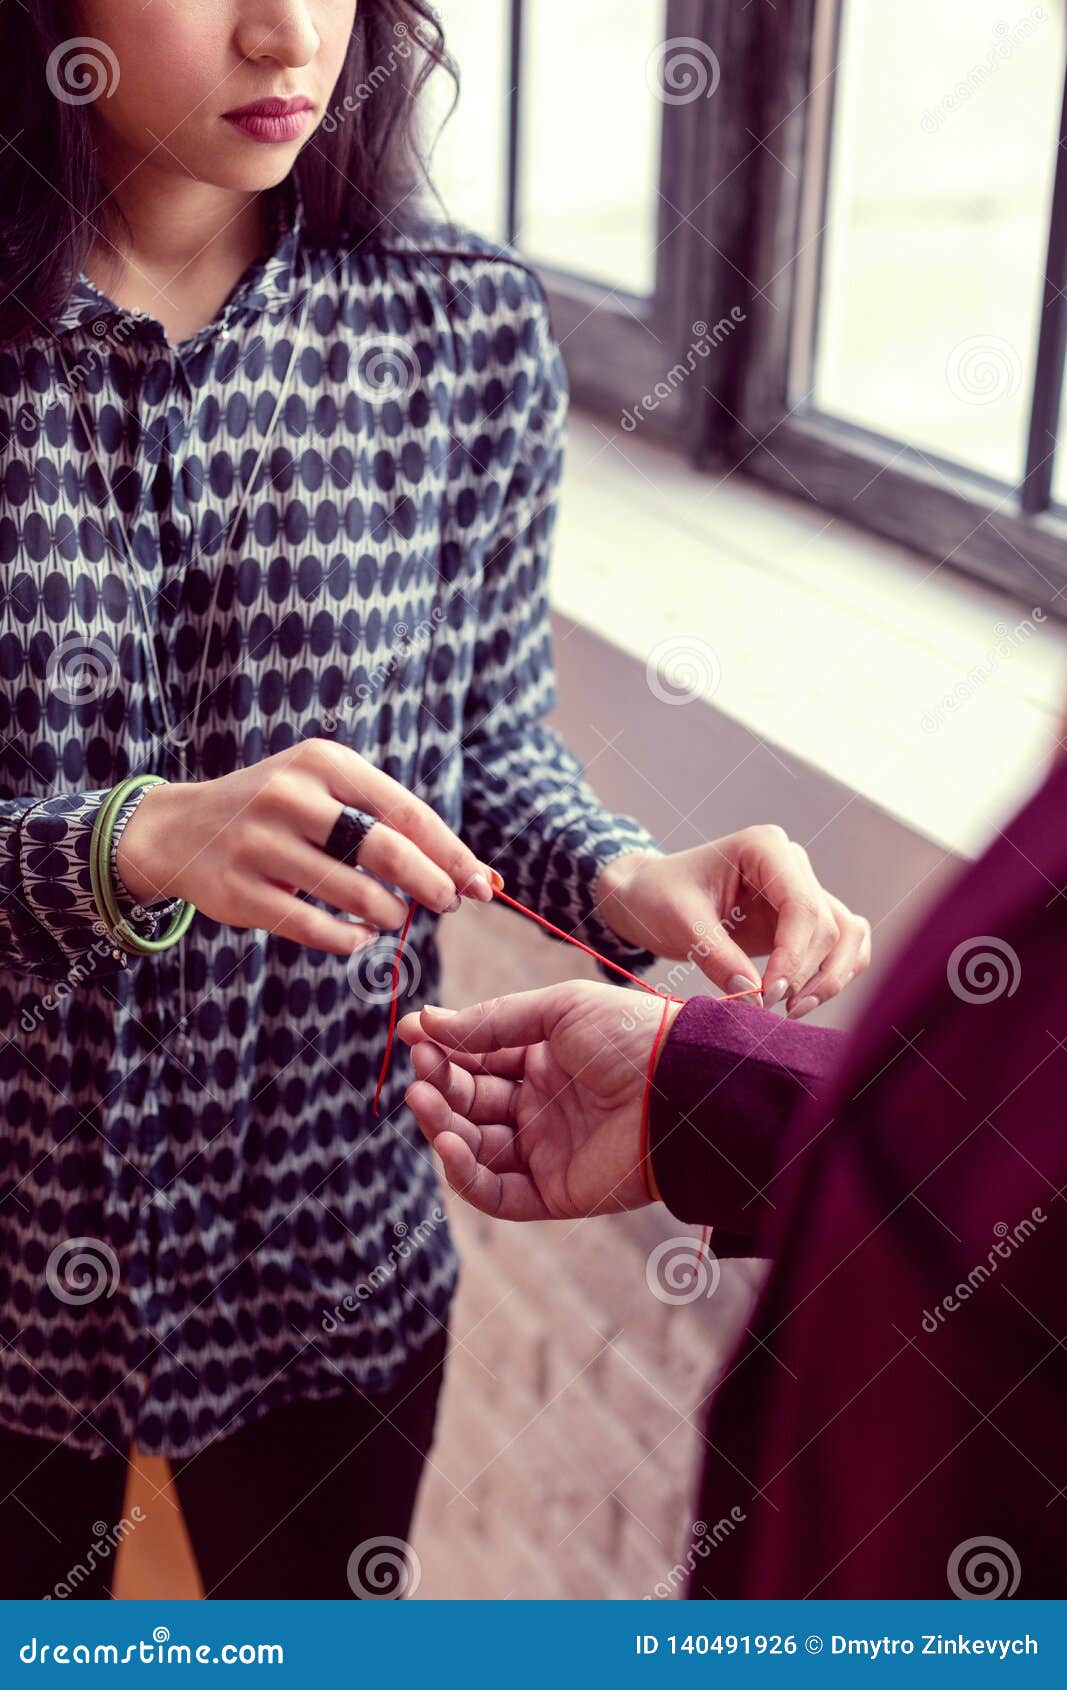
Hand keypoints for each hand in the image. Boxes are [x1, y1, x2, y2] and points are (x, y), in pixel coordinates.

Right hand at [116, 738, 495, 954]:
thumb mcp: (325, 790)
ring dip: (387, 914)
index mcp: (323, 763)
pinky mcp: (239, 893)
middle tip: (449, 904)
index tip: (483, 883)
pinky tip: (358, 937)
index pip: (406, 812)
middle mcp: (290, 797)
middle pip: (384, 850)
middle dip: (430, 884)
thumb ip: (387, 822)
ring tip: (393, 917)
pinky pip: (312, 927)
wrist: (179, 830)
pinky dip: (347, 939)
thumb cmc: (279, 813)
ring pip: (352, 893)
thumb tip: (469, 872)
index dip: (452, 853)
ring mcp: (259, 845)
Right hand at [398, 982, 674, 1219]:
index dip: (444, 1050)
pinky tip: (450, 1142)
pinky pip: (497, 1192)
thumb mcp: (557, 1010)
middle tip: (420, 1070)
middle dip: (439, 1086)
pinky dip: (466, 1173)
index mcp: (544, 1060)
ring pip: (474, 1148)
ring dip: (442, 1126)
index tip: (412, 1036)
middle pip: (470, 1103)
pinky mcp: (555, 1192)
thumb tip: (423, 1023)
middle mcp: (541, 1107)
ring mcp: (546, 1151)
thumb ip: (490, 1022)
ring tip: (424, 1099)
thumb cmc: (631, 1036)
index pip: (478, 1060)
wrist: (684, 1086)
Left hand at [596, 826, 870, 1016]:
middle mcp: (792, 865)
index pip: (802, 905)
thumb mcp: (679, 923)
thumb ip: (718, 957)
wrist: (647, 895)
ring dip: (831, 976)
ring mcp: (802, 890)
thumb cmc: (658, 896)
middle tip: (771, 1007)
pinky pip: (840, 947)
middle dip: (806, 973)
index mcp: (765, 847)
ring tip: (793, 1010)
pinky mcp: (801, 920)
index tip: (769, 995)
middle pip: (828, 925)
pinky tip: (805, 1000)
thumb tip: (756, 998)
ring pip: (847, 936)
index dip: (794, 956)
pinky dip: (833, 974)